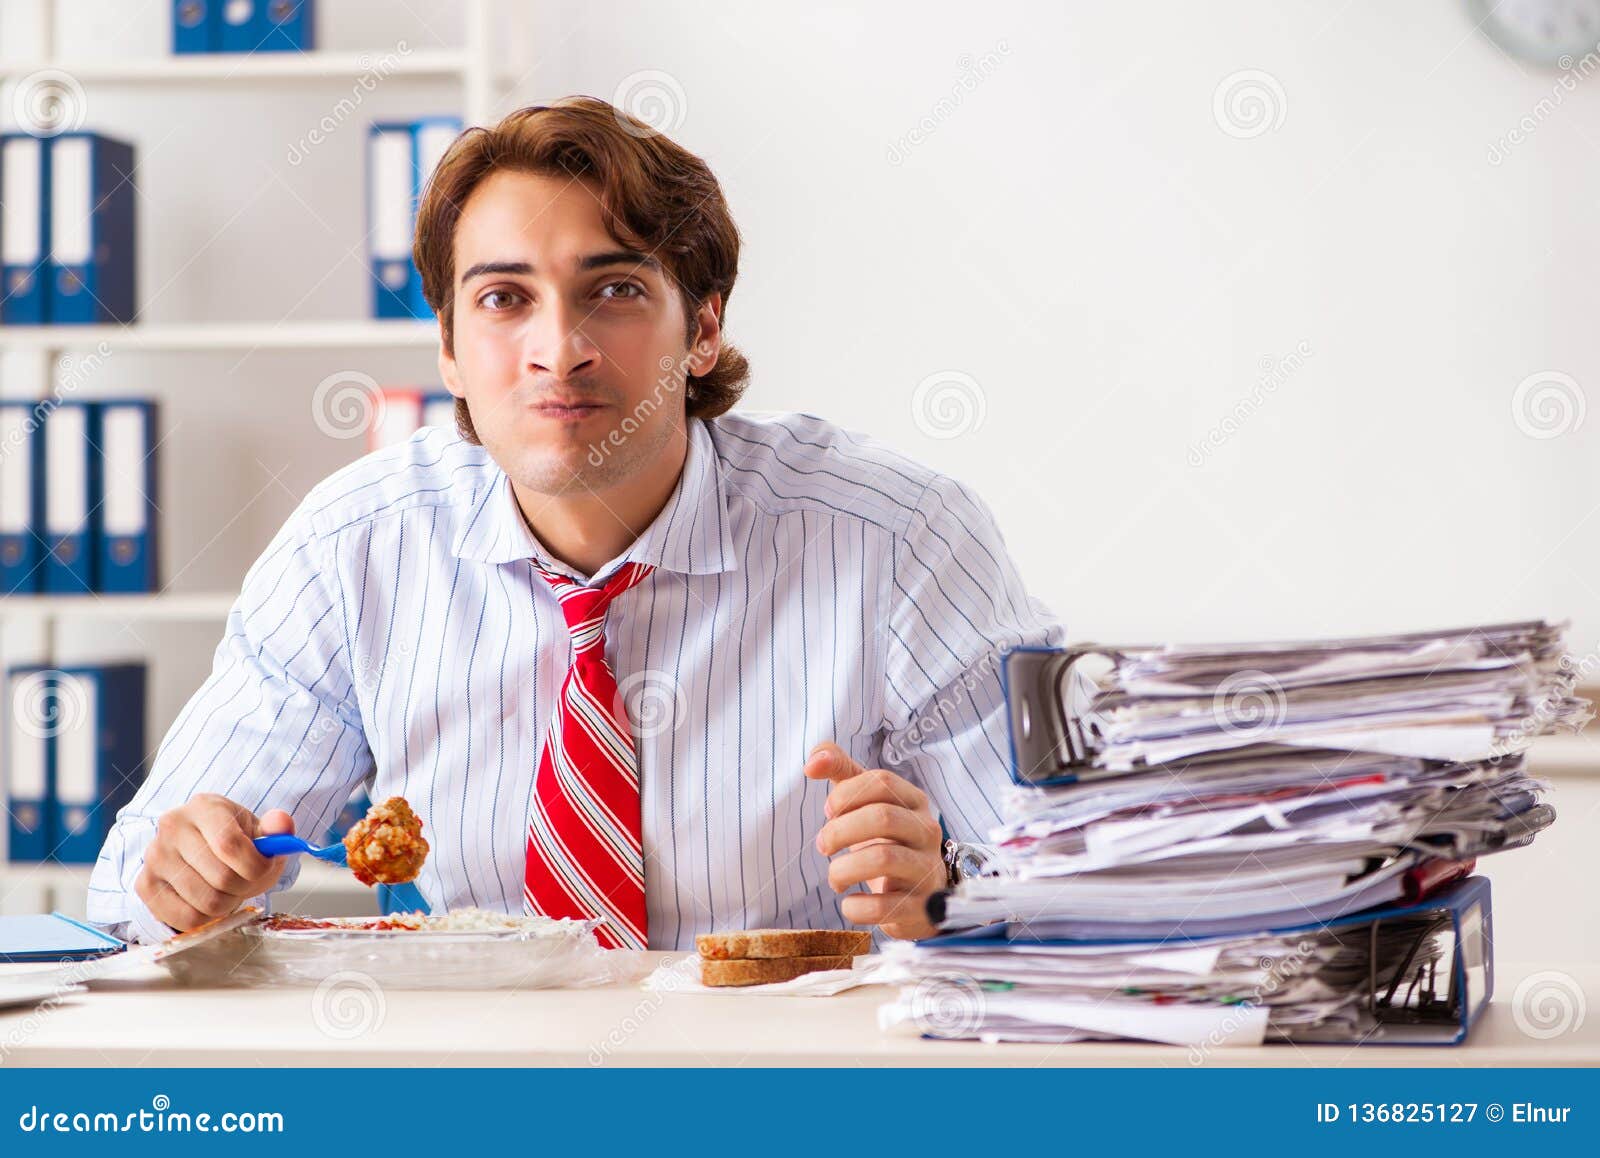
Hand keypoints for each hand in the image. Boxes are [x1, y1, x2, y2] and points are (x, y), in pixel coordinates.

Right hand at [134, 794, 294, 931]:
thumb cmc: (234, 840)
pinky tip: (209, 901)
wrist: (199, 848)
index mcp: (204, 807)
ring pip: (206, 902)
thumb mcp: (259, 830)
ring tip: (228, 889)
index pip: (230, 845)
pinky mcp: (145, 886)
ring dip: (228, 904)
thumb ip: (276, 828)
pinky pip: (186, 919)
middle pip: (222, 878)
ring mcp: (154, 858)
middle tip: (246, 880)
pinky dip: (208, 918)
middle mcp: (172, 828)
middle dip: (246, 887)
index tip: (265, 868)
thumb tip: (282, 824)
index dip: (256, 866)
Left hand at [805, 742, 945, 939]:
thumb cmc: (885, 840)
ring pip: (883, 858)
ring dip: (843, 868)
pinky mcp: (920, 908)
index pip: (882, 781)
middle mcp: (927, 832)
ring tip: (835, 876)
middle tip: (823, 845)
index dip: (846, 793)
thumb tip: (812, 761)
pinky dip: (855, 906)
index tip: (828, 810)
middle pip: (883, 817)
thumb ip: (841, 770)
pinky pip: (883, 907)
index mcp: (915, 802)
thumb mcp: (866, 801)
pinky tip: (849, 901)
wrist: (918, 895)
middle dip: (840, 830)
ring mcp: (927, 870)